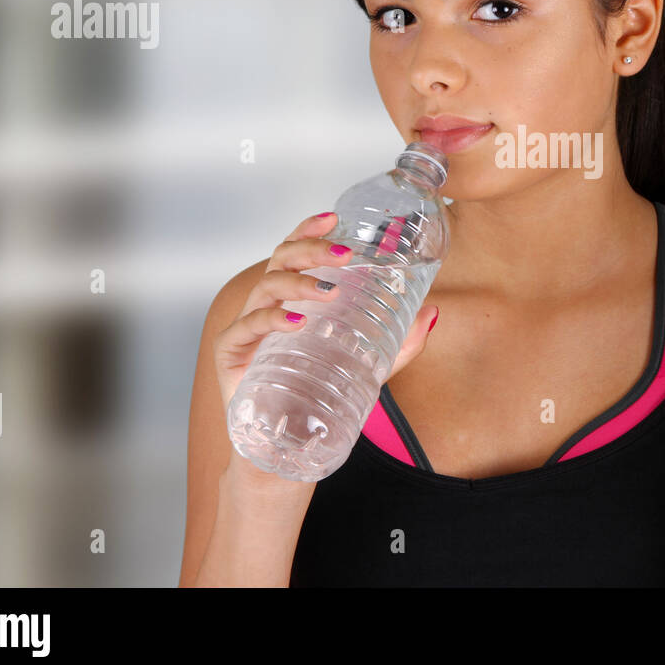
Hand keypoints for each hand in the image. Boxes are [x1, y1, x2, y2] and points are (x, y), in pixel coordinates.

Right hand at [212, 211, 440, 418]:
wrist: (285, 445)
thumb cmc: (319, 393)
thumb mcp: (367, 365)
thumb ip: (399, 342)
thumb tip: (432, 313)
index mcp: (291, 297)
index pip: (295, 252)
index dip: (310, 229)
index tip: (335, 218)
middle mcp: (267, 305)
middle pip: (282, 260)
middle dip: (311, 250)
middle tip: (344, 256)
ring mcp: (247, 328)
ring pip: (266, 288)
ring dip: (299, 284)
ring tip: (329, 292)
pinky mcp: (232, 355)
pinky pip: (246, 328)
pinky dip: (270, 320)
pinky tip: (295, 322)